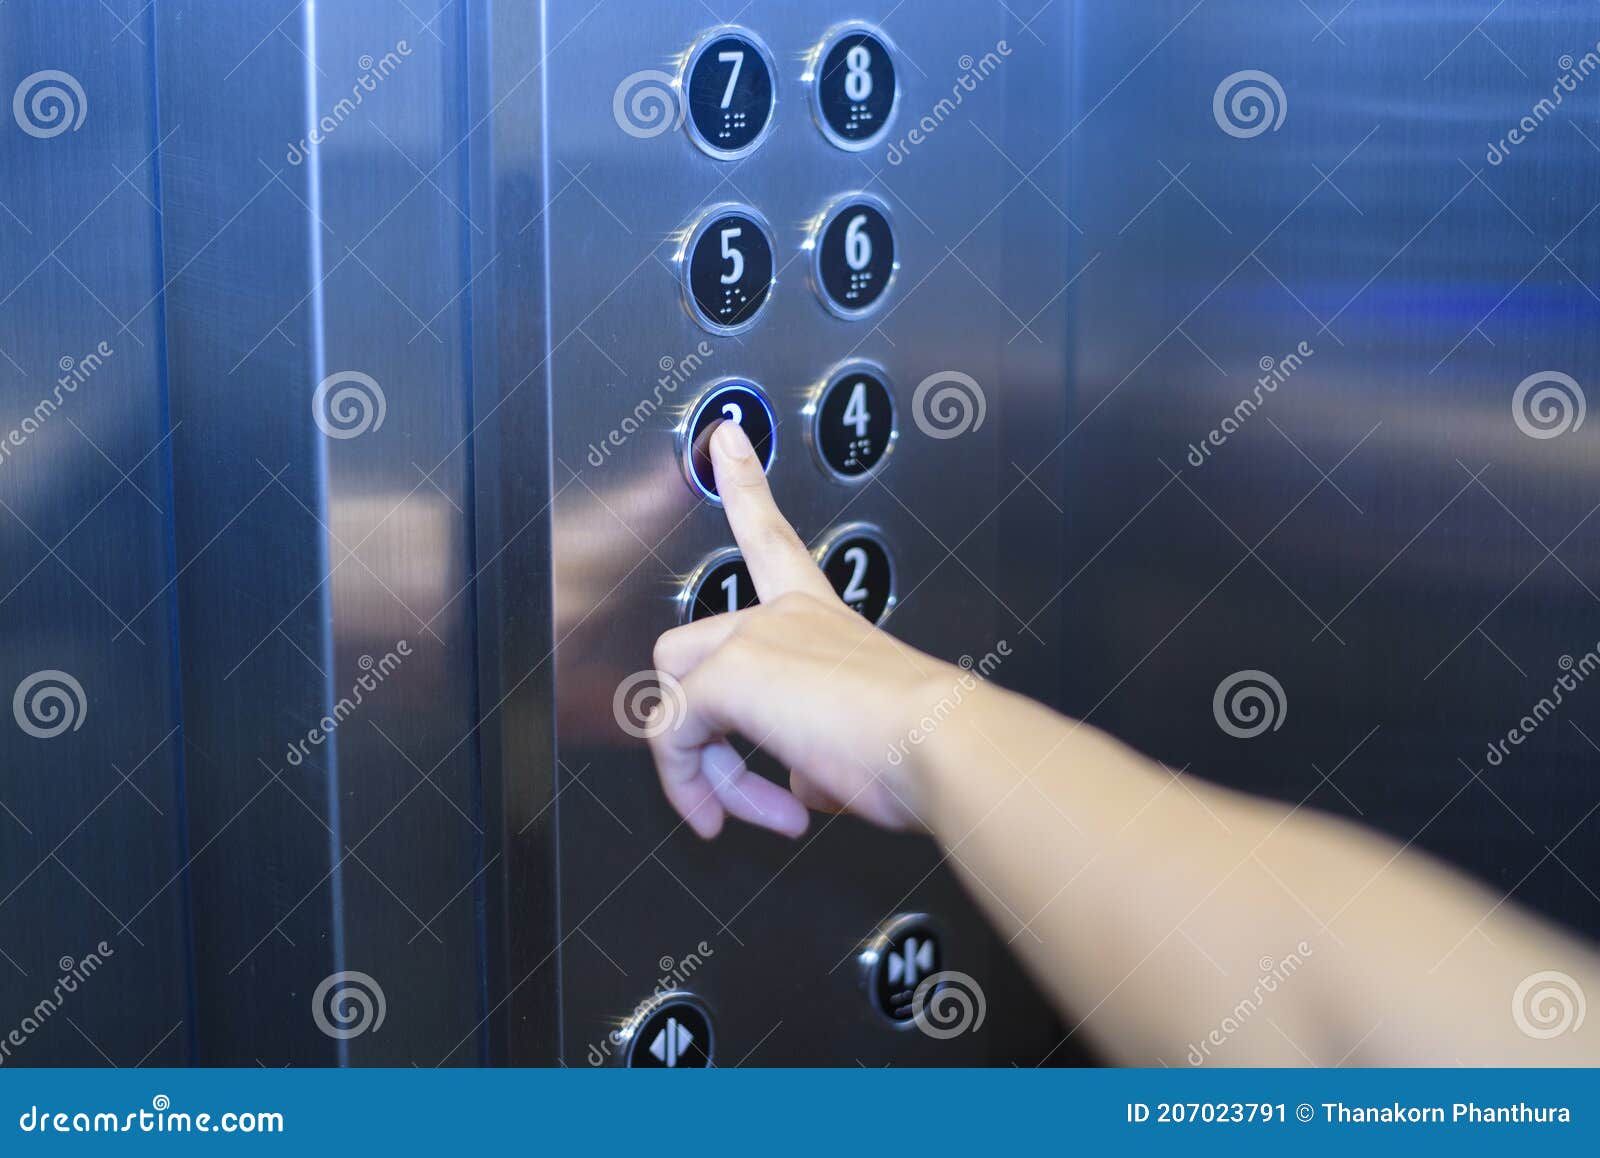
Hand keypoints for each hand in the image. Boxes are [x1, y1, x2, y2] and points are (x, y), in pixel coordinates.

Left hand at [648, 420, 957, 838]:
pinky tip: (739, 816)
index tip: (727, 439)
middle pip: (687, 648)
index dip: (746, 485)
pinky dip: (695, 787)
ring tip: (751, 814)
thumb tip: (800, 786)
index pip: (773, 538)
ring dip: (704, 772)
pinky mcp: (729, 674)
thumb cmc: (923, 746)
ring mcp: (753, 639)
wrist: (944, 747)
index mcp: (821, 617)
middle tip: (745, 792)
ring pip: (674, 701)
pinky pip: (675, 738)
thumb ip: (815, 755)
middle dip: (697, 730)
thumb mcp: (860, 745)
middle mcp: (785, 617)